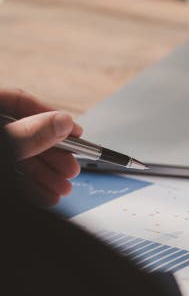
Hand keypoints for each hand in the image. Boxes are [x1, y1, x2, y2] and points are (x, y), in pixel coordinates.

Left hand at [1, 88, 82, 205]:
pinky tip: (45, 195)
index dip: (50, 115)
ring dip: (45, 175)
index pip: (19, 100)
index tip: (74, 131)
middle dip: (52, 155)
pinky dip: (30, 184)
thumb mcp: (4, 144)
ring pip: (21, 156)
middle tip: (71, 168)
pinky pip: (12, 172)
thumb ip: (30, 134)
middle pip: (25, 133)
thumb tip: (63, 122)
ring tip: (62, 188)